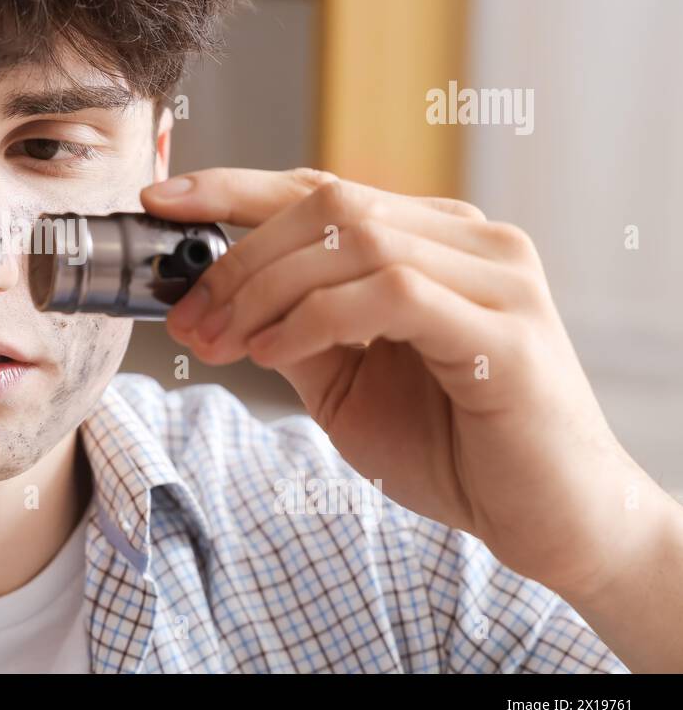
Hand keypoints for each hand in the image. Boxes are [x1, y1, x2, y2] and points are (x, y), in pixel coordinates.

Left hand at [142, 168, 673, 603]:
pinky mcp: (507, 329)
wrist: (548, 521)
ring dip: (266, 290)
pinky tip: (276, 354)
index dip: (234, 188)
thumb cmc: (450, 446)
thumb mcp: (345, 380)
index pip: (322, 188)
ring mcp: (496, 276)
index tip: (161, 204)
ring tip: (225, 343)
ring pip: (354, 239)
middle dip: (237, 259)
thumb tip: (214, 293)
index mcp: (432, 238)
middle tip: (187, 317)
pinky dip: (316, 318)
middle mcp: (470, 239)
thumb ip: (295, 325)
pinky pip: (391, 292)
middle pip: (328, 205)